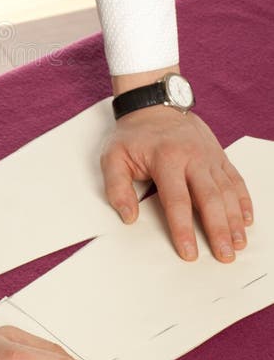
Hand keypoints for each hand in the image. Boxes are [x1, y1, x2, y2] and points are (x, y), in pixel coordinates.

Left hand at [101, 105, 253, 262]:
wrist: (154, 104)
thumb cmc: (133, 135)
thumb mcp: (113, 156)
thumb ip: (116, 188)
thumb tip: (128, 217)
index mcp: (166, 158)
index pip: (177, 200)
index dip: (183, 229)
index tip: (189, 253)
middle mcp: (192, 157)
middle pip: (209, 198)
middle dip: (218, 229)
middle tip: (224, 255)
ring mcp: (209, 155)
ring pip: (227, 191)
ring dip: (234, 219)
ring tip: (238, 244)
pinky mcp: (219, 154)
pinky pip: (235, 179)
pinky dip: (243, 200)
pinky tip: (246, 219)